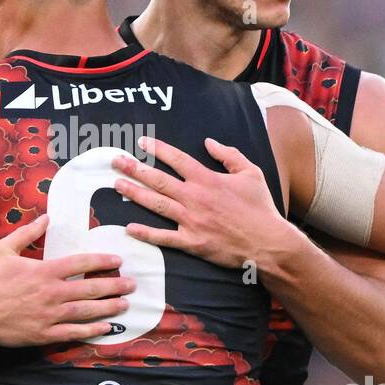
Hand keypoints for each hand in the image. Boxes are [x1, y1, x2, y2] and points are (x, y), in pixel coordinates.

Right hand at [0, 214, 135, 345]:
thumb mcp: (3, 250)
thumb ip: (27, 234)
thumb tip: (46, 218)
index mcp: (43, 271)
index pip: (80, 263)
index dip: (101, 260)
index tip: (117, 260)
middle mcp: (50, 293)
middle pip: (90, 288)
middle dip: (114, 285)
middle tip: (132, 284)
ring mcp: (49, 315)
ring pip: (87, 311)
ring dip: (109, 307)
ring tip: (125, 304)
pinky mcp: (43, 334)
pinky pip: (74, 332)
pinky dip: (92, 330)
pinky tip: (106, 327)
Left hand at [113, 135, 287, 269]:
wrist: (268, 242)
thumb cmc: (261, 207)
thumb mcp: (251, 173)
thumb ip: (229, 155)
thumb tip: (208, 142)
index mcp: (208, 180)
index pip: (177, 159)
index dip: (158, 149)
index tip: (141, 142)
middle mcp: (195, 198)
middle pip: (158, 180)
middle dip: (135, 168)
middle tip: (116, 161)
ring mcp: (191, 221)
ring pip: (156, 204)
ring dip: (134, 193)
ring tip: (117, 185)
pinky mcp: (192, 242)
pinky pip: (164, 237)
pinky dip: (146, 233)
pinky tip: (129, 227)